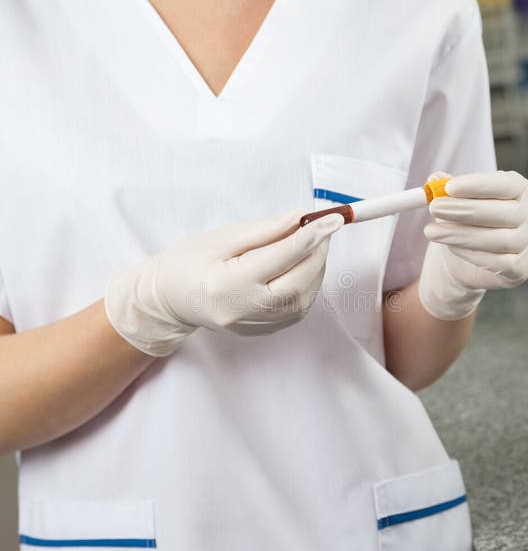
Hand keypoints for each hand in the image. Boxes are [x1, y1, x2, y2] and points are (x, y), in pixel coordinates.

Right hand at [105, 208, 343, 355]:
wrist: (170, 298)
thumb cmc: (190, 262)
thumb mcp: (222, 237)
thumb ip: (264, 230)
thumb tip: (298, 218)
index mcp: (230, 284)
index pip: (282, 257)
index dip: (312, 236)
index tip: (334, 218)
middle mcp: (244, 310)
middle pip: (299, 283)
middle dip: (318, 254)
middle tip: (323, 229)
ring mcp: (254, 326)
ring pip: (302, 300)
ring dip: (316, 270)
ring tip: (312, 245)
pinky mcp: (263, 331)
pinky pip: (297, 310)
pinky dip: (308, 286)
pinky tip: (303, 267)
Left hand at [418, 170, 527, 319]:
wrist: (475, 261)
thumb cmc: (472, 222)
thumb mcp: (462, 201)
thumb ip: (452, 190)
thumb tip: (435, 179)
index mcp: (524, 191)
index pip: (506, 185)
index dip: (478, 185)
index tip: (449, 187)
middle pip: (504, 213)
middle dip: (465, 210)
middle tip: (434, 208)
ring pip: (499, 240)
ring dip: (461, 235)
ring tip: (432, 231)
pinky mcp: (522, 269)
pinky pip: (497, 263)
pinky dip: (470, 254)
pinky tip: (450, 247)